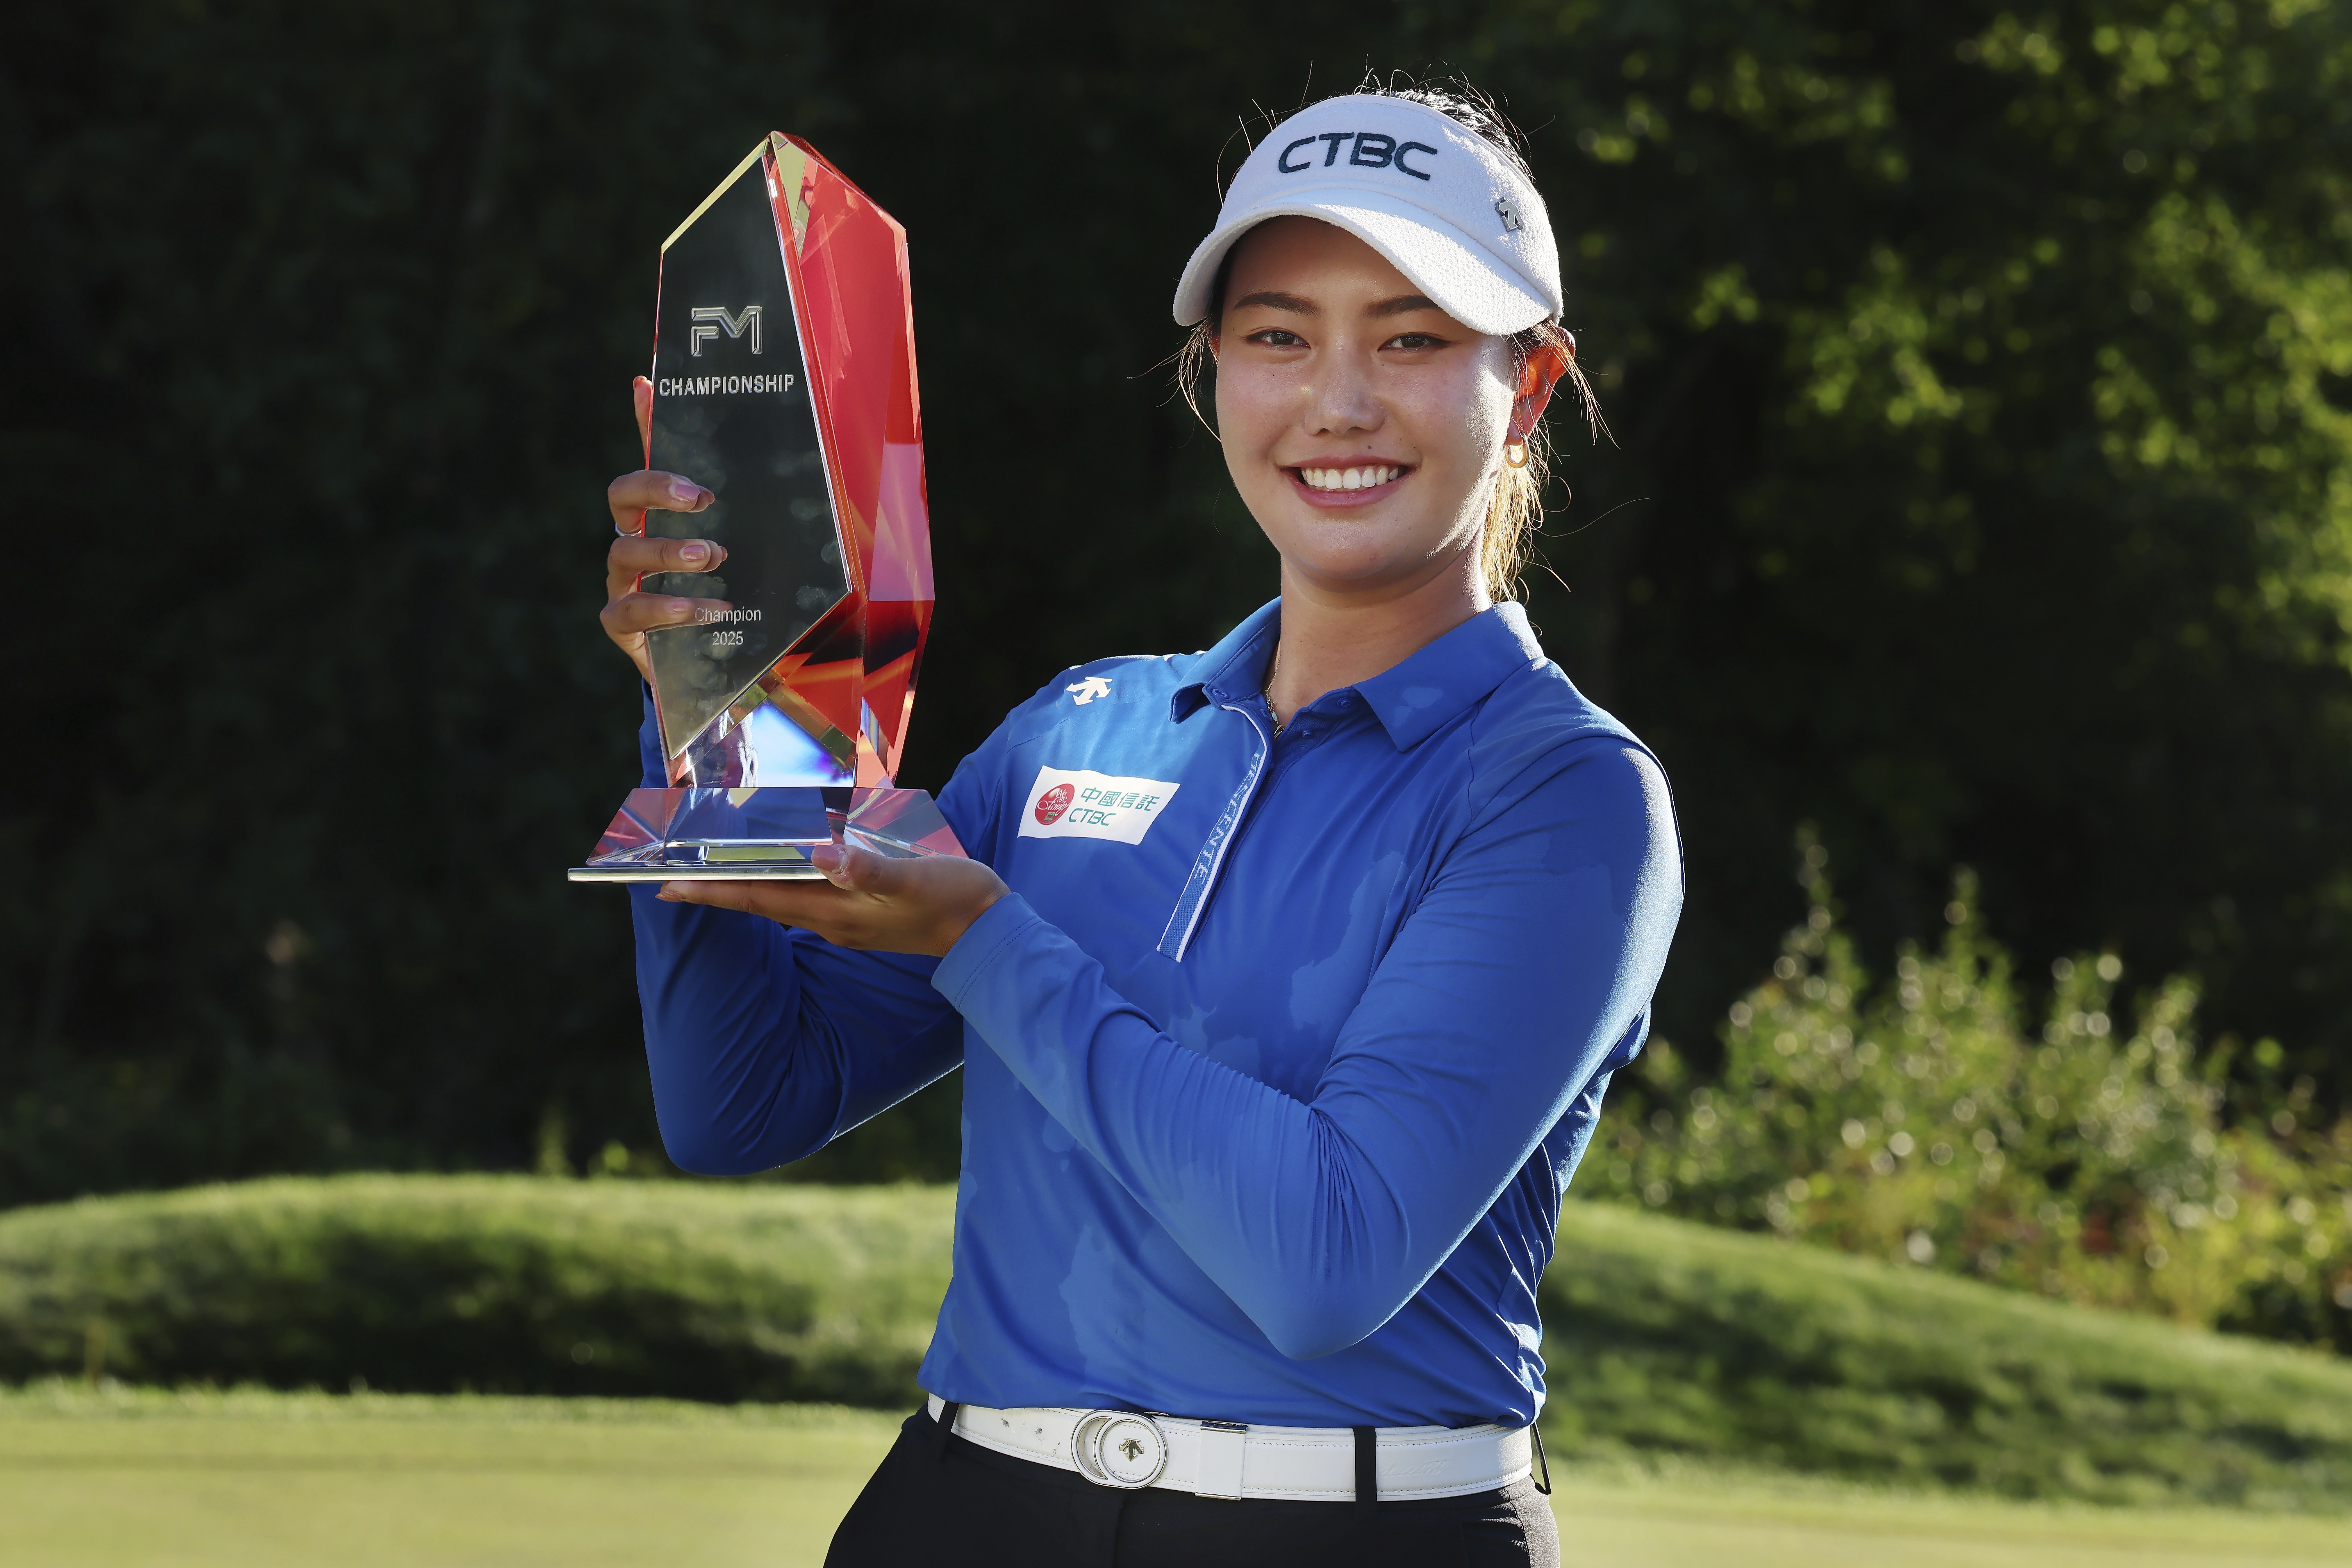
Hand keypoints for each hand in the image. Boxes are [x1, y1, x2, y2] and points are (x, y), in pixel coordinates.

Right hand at [601, 375, 724, 683]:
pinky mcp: (622, 622)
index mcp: (661, 515)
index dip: (643, 420)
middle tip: (700, 498)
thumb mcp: (746, 549)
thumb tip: (748, 450)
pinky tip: (703, 610)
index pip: (650, 456)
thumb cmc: (725, 593)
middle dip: (656, 489)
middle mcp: (634, 539)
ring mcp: (622, 581)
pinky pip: (628, 609)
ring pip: (624, 551)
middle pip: (621, 495)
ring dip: (668, 551)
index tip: (648, 387)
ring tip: (711, 557)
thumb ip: (747, 505)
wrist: (713, 664)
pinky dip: (666, 608)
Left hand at [657, 845, 1011, 957]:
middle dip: (716, 889)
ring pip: (781, 897)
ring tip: (713, 869)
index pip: (759, 898)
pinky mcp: (862, 914)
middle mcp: (831, 918)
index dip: (713, 892)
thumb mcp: (914, 878)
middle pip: (760, 900)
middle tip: (672, 877)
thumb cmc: (954, 899)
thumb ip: (869, 868)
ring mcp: (846, 919)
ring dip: (745, 884)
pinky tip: (781, 866)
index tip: (667, 887)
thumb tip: (823, 854)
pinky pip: (807, 894)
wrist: (989, 930)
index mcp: (835, 911)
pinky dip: (781, 879)